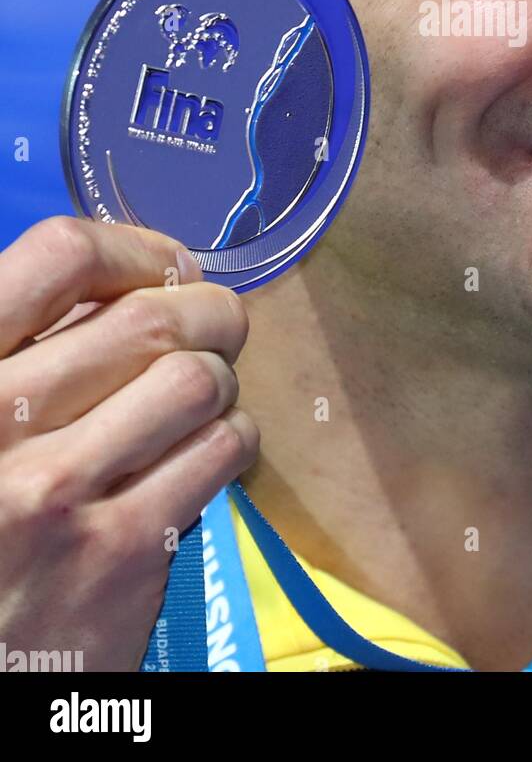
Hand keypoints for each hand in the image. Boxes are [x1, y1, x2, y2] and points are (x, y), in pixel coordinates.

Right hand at [0, 216, 258, 670]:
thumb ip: (28, 347)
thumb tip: (134, 278)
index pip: (61, 256)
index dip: (133, 247)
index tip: (163, 266)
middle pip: (152, 317)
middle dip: (207, 309)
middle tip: (215, 323)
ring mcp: (59, 494)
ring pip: (198, 379)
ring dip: (219, 376)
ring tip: (203, 394)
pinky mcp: (119, 555)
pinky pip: (223, 450)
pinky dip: (231, 435)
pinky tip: (204, 448)